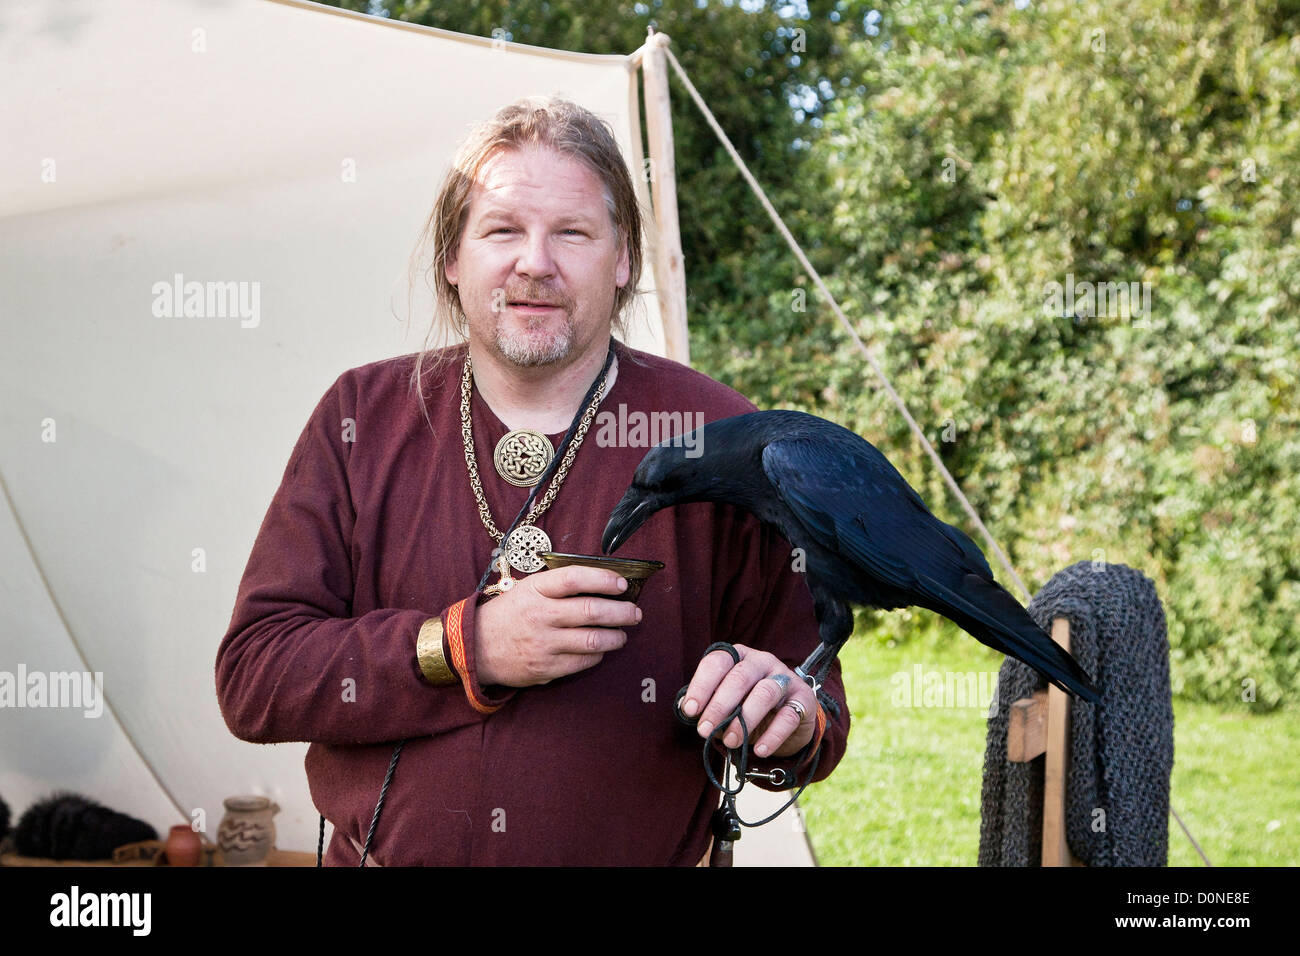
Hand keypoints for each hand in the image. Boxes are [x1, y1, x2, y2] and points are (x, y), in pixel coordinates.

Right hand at [475, 566, 641, 687]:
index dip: (602, 579)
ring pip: (593, 640)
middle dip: (621, 611)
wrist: (476, 648)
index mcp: (535, 590)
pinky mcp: (545, 668)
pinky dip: (598, 655)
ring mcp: (543, 644)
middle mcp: (540, 616)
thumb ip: (557, 586)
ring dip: (616, 636)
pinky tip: (601, 649)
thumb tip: (601, 583)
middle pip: (591, 611)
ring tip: (623, 633)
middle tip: (635, 612)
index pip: (574, 579)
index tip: (621, 584)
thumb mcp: (526, 589)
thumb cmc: (508, 614)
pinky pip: (583, 662)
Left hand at [678, 644, 816, 758]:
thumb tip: (687, 709)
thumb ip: (709, 703)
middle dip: (719, 706)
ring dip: (744, 720)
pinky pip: (788, 717)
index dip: (701, 685)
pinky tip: (759, 750)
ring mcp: (785, 678)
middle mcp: (762, 661)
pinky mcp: (804, 700)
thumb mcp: (728, 702)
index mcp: (739, 656)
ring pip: (765, 693)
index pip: (717, 662)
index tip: (690, 710)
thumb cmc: (749, 706)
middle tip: (705, 731)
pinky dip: (772, 735)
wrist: (790, 719)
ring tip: (731, 741)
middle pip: (740, 677)